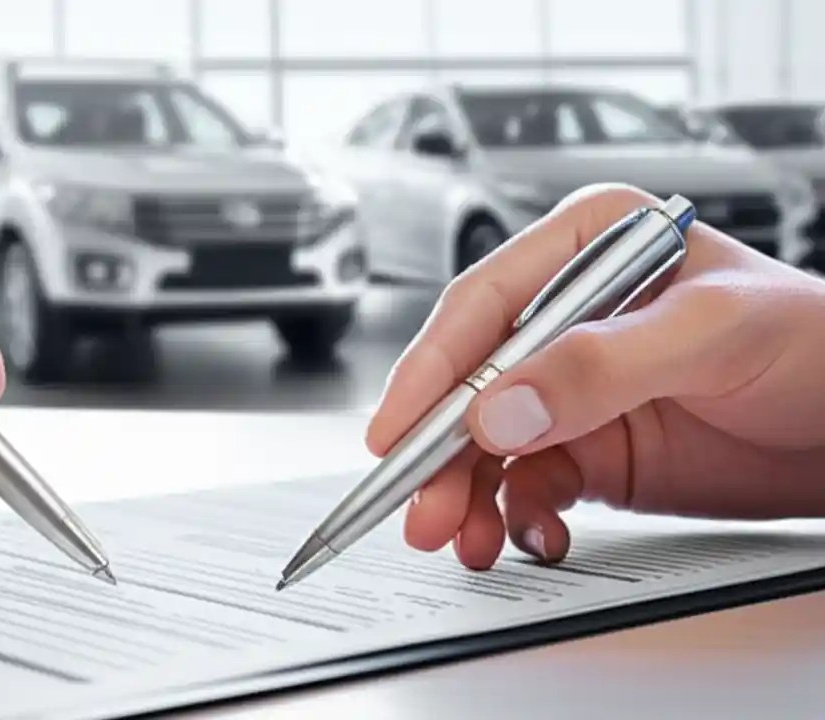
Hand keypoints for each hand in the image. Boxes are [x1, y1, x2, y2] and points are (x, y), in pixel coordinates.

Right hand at [367, 184, 824, 569]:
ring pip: (484, 441)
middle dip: (439, 449)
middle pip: (468, 381)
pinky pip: (526, 483)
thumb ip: (601, 366)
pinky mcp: (586, 447)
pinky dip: (515, 515)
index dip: (431, 370)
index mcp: (585, 249)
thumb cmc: (816, 346)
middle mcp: (566, 316)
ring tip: (461, 538)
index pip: (482, 306)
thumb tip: (498, 409)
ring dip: (466, 492)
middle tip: (421, 508)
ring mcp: (571, 386)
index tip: (399, 430)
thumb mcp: (712, 334)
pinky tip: (530, 535)